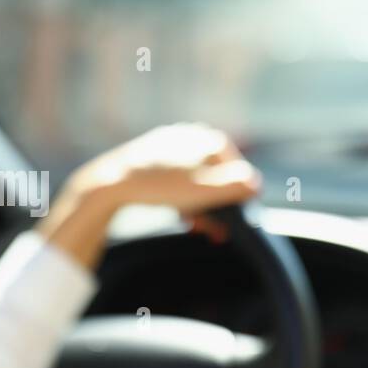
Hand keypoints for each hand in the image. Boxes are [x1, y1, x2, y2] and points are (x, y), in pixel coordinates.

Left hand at [36, 123, 260, 270]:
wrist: (111, 183)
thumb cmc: (160, 187)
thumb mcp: (204, 191)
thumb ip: (235, 187)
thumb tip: (256, 184)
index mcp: (210, 140)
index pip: (238, 173)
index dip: (237, 201)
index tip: (229, 223)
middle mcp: (193, 135)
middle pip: (216, 176)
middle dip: (216, 206)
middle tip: (212, 231)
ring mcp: (172, 143)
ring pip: (196, 179)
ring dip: (200, 205)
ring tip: (193, 225)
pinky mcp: (154, 156)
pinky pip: (178, 178)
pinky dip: (182, 197)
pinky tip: (178, 215)